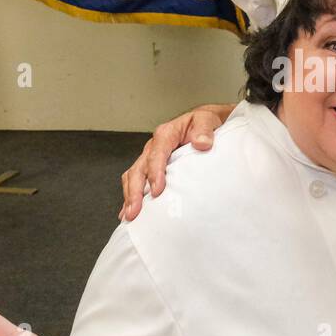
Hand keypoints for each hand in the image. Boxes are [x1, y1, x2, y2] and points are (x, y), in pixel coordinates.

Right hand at [118, 103, 233, 220]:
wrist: (205, 123)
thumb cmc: (204, 123)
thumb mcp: (206, 120)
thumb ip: (204, 129)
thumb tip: (202, 142)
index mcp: (166, 134)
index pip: (157, 154)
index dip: (155, 173)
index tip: (157, 190)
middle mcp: (154, 146)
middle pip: (139, 169)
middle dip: (135, 191)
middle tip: (135, 210)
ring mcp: (150, 157)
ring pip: (133, 176)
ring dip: (130, 196)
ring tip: (130, 215)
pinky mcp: (152, 167)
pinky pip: (137, 181)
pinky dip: (131, 196)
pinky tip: (128, 211)